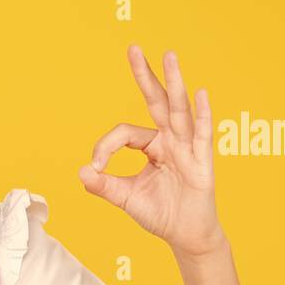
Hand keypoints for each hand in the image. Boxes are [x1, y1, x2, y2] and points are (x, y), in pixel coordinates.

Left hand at [78, 45, 227, 257]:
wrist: (186, 236)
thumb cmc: (160, 213)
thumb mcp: (125, 198)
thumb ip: (104, 186)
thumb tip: (82, 171)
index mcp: (152, 145)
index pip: (125, 133)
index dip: (105, 147)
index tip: (95, 168)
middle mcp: (171, 140)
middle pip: (156, 102)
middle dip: (144, 76)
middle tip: (133, 48)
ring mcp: (188, 148)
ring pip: (178, 110)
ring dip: (173, 83)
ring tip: (169, 56)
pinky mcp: (202, 162)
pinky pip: (202, 134)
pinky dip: (202, 114)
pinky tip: (200, 93)